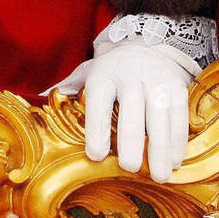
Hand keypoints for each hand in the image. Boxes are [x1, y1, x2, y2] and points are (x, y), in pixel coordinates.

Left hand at [47, 42, 191, 181]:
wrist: (148, 43)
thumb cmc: (112, 67)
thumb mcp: (88, 71)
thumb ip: (68, 86)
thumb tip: (39, 96)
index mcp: (103, 76)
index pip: (98, 102)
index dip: (97, 129)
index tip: (96, 155)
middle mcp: (130, 78)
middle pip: (132, 114)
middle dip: (131, 143)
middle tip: (129, 168)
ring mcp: (156, 83)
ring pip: (159, 118)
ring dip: (161, 149)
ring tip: (159, 174)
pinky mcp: (177, 88)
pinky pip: (179, 117)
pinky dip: (178, 142)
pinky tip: (176, 161)